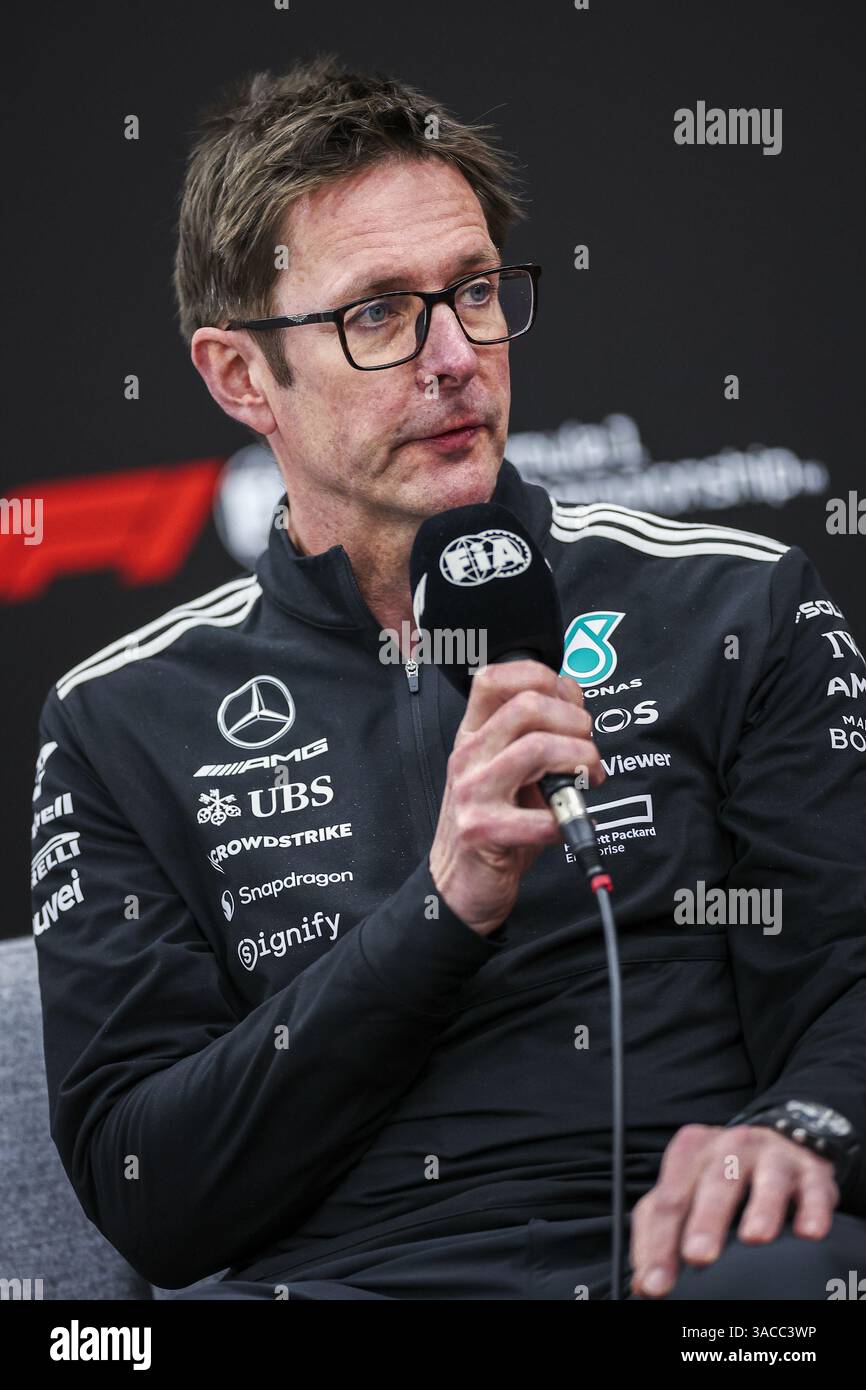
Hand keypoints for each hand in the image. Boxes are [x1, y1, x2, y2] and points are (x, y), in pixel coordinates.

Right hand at [428, 660, 604, 935]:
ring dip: (580, 761)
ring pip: (537, 748)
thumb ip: (534, 737)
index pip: (494, 677)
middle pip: (527, 705)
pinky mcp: (483, 830)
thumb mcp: (508, 771)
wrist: (460, 884)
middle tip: (587, 750)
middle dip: (576, 722)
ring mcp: (473, 791)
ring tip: (588, 781)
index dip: (541, 677)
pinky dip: (568, 821)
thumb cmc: (494, 824)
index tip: (569, 703)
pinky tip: (566, 827)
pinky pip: (542, 816)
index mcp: (473, 734)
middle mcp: (468, 756)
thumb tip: (575, 706)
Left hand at [630, 1122, 839, 1297]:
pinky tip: (808, 1232)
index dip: (658, 1242)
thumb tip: (643, 1282)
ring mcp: (772, 1156)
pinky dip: (812, 1210)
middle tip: (697, 1256)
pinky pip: (812, 1189)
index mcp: (690, 1152)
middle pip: (715, 1182)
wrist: (775, 1139)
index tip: (654, 1283)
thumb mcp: (684, 1188)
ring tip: (755, 1238)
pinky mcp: (810, 1171)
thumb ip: (659, 1229)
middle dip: (705, 1220)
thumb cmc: (721, 1173)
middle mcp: (730, 1147)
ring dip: (760, 1208)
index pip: (668, 1199)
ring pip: (767, 1179)